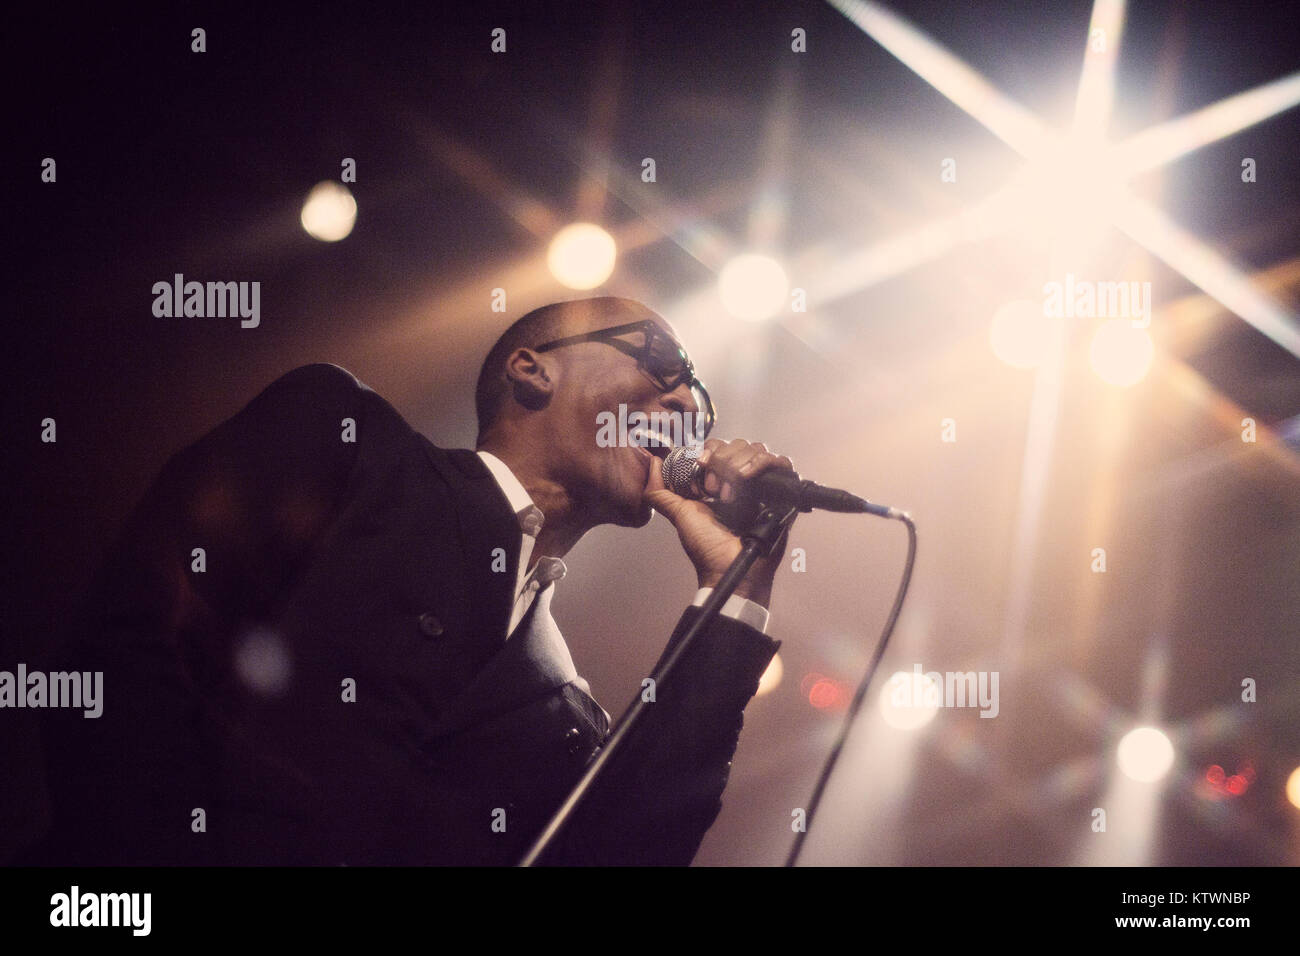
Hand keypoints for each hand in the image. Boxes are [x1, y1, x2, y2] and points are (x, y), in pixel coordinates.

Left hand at [643, 439, 794, 607]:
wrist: (730, 568)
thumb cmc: (707, 547)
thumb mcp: (678, 514)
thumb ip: (660, 492)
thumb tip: (653, 463)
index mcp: (720, 480)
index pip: (719, 446)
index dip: (710, 452)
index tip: (701, 468)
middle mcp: (743, 479)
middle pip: (738, 444)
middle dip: (722, 461)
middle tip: (713, 490)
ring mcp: (764, 484)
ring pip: (758, 449)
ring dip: (740, 465)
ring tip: (730, 494)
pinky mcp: (783, 492)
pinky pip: (782, 462)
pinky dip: (764, 464)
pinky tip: (749, 480)